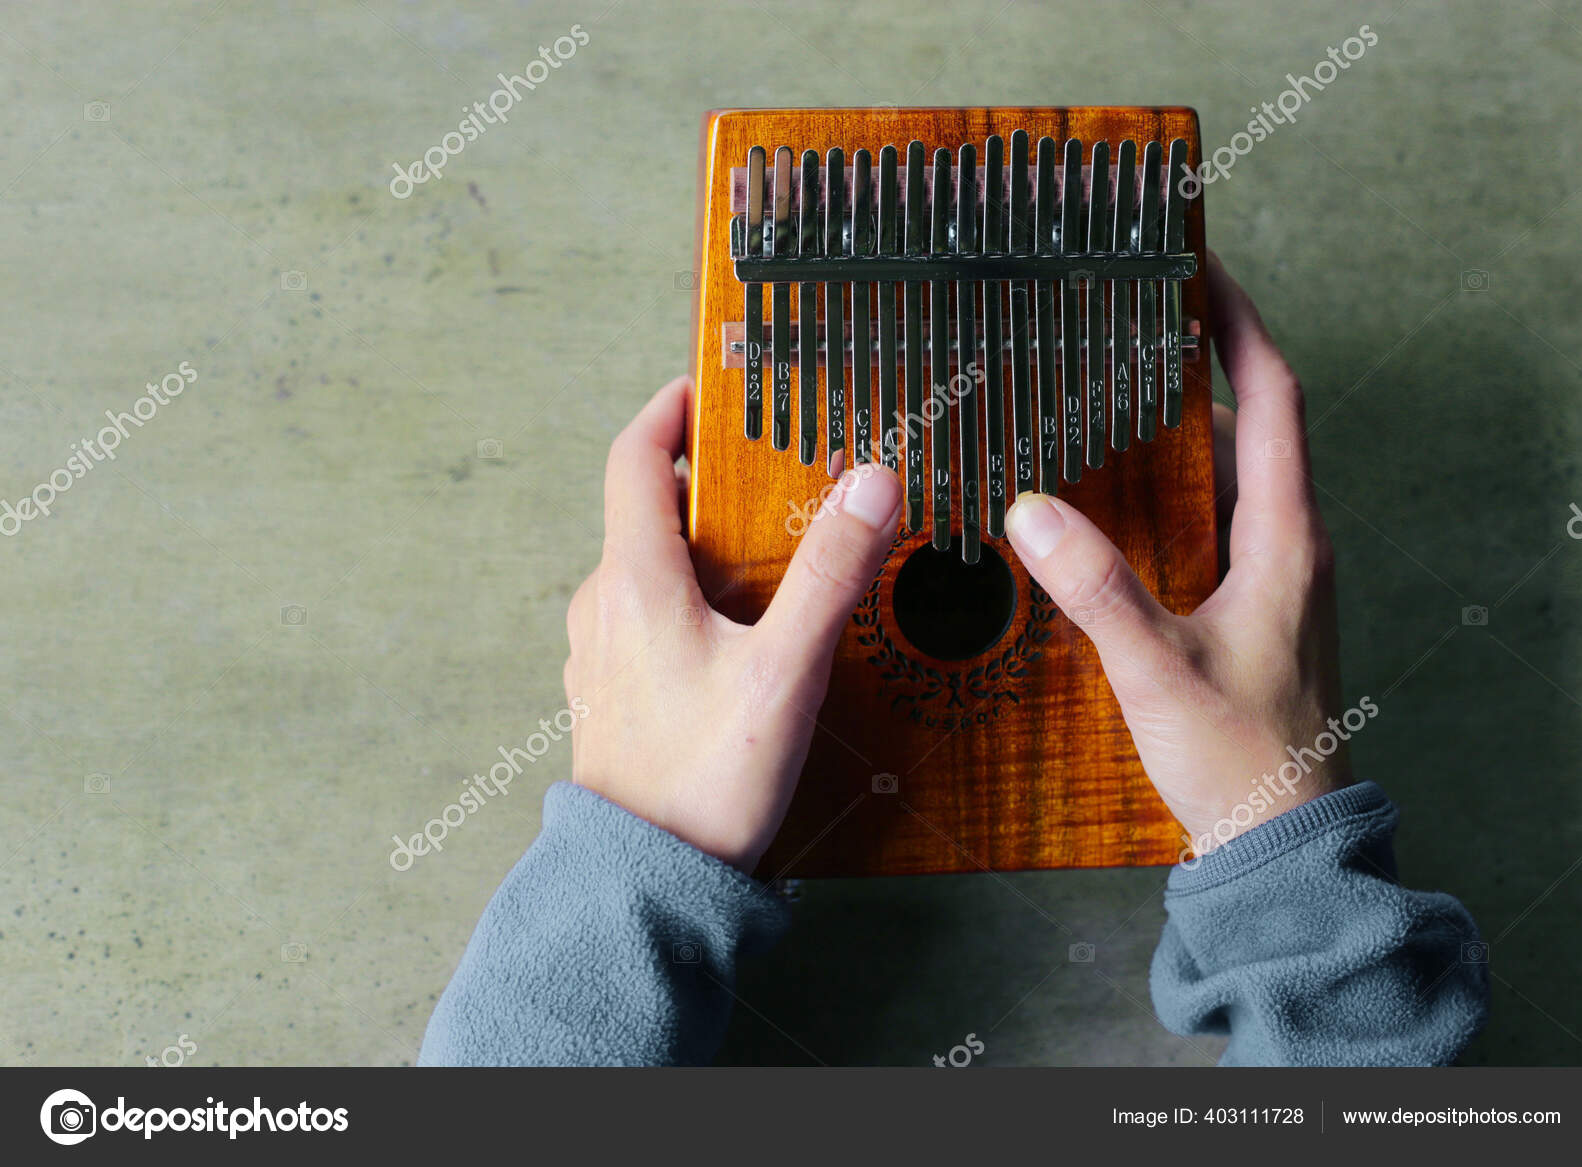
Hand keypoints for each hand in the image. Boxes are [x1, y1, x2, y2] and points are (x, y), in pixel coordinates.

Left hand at [563, 375, 902, 871]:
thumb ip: (829, 575)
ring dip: (701, 546)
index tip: (710, 387)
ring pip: (646, 567)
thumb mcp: (784, 672)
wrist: (644, 883)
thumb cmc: (705, 783)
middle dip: (707, 483)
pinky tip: (742, 633)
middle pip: (645, 509)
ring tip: (771, 556)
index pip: (634, 457)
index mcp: (633, 582)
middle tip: (773, 475)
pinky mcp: (611, 692)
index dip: (670, 409)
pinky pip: (646, 616)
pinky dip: (690, 597)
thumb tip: (873, 483)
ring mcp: (601, 652)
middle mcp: (603, 606)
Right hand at [1005, 254, 1352, 853]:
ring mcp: (1274, 574)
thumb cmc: (1238, 755)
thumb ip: (1095, 589)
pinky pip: (1212, 518)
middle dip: (1196, 360)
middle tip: (1128, 319)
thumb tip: (1028, 509)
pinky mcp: (1251, 605)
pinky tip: (1113, 500)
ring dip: (1180, 426)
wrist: (1280, 837)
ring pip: (1229, 471)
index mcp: (1286, 536)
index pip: (1273, 395)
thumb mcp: (1155, 669)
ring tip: (1108, 389)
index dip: (1238, 323)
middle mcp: (1290, 542)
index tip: (1197, 266)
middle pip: (1252, 420)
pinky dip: (1169, 488)